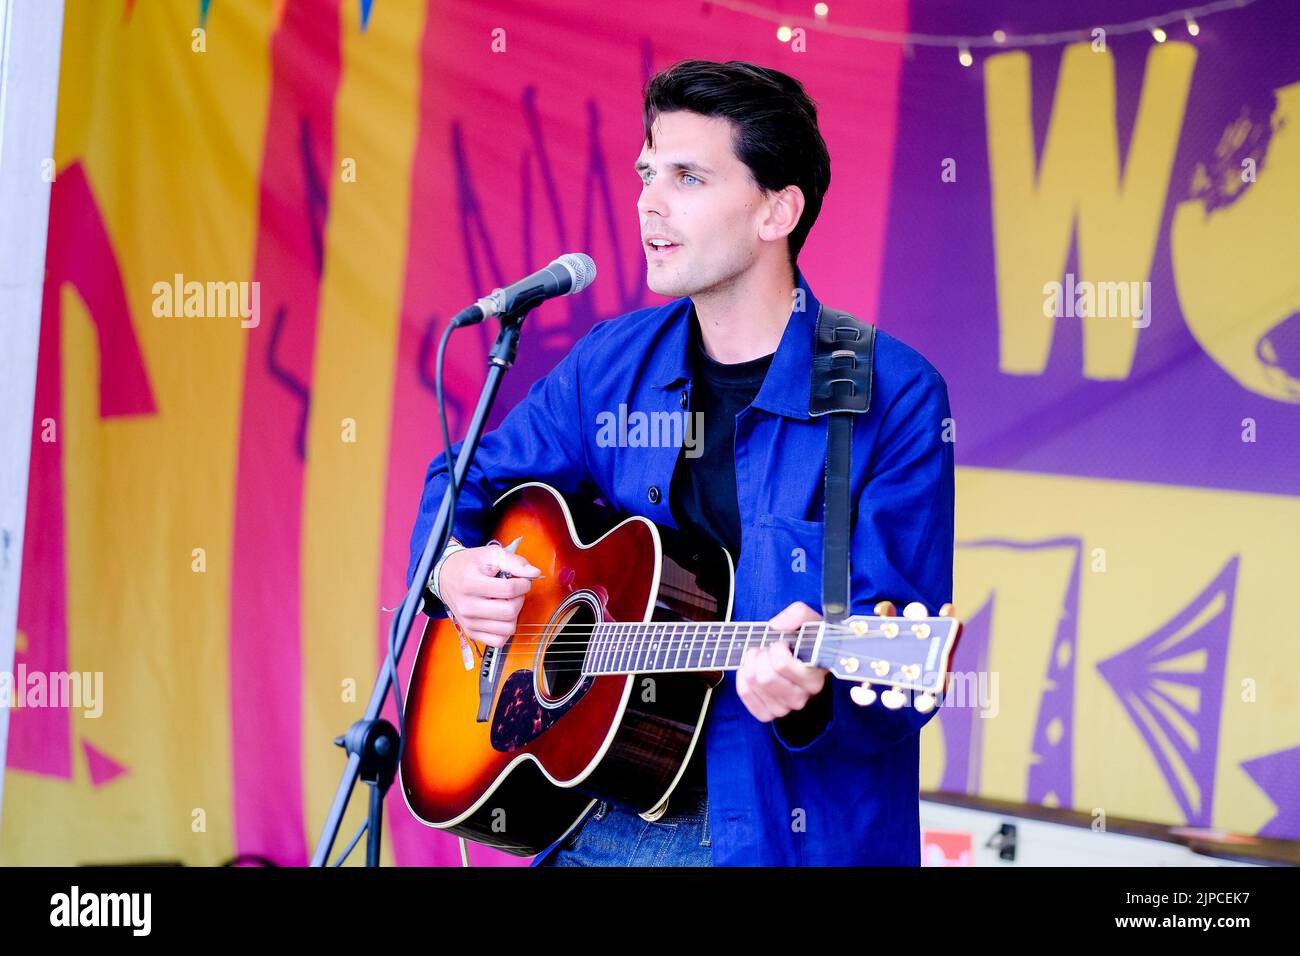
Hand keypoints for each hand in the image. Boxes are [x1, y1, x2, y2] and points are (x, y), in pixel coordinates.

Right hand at [439, 543, 540, 647]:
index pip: (509, 590)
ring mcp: (469, 622)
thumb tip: (535, 573)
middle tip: (514, 591)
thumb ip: (515, 562)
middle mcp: (468, 607)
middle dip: (520, 599)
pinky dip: (505, 629)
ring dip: (514, 615)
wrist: (446, 576)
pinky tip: (501, 615)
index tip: (522, 580)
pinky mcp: (471, 633)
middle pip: (510, 611)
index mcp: (471, 584)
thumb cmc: (470, 564)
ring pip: (508, 628)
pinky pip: (499, 641)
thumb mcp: (491, 554)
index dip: (524, 583)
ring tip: (506, 602)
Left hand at [736, 601, 828, 721]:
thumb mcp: (808, 620)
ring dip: (750, 664)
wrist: (799, 656)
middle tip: (767, 648)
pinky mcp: (769, 713)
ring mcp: (785, 708)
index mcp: (814, 678)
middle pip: (764, 677)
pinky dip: (742, 679)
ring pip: (753, 684)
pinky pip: (745, 694)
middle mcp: (802, 697)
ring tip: (760, 657)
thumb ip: (797, 614)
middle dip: (760, 655)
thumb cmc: (805, 640)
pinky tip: (752, 671)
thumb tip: (776, 626)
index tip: (782, 643)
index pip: (782, 665)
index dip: (776, 648)